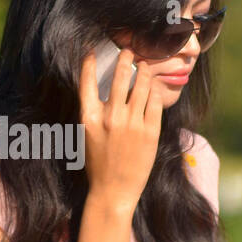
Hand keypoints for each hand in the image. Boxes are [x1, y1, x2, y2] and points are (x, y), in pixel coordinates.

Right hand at [78, 46, 162, 212]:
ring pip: (141, 87)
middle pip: (119, 78)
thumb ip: (94, 112)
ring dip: (144, 72)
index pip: (86, 81)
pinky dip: (154, 92)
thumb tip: (101, 91)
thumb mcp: (87, 135)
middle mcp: (111, 117)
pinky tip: (154, 87)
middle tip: (130, 50)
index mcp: (89, 117)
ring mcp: (132, 124)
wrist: (113, 190)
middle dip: (125, 59)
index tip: (91, 51)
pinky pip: (155, 104)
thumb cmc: (98, 164)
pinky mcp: (150, 132)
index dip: (88, 63)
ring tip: (146, 66)